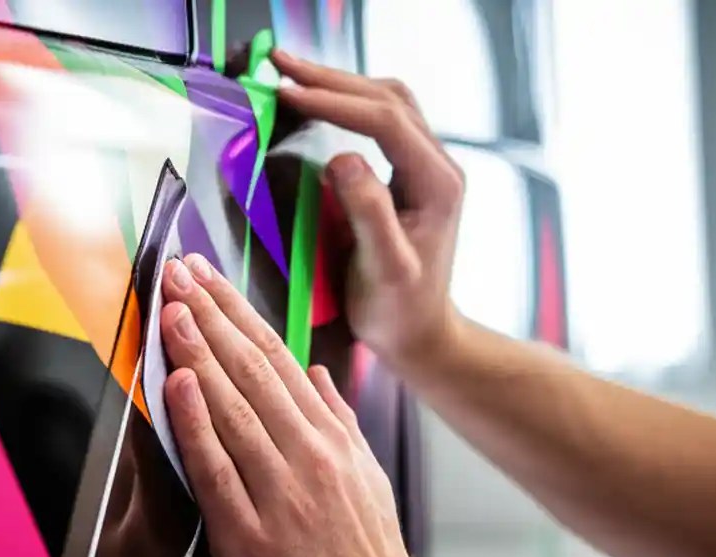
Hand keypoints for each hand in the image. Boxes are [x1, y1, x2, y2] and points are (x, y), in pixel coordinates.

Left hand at [157, 254, 436, 556]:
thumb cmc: (367, 554)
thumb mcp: (366, 475)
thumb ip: (339, 420)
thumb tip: (320, 374)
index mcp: (328, 436)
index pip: (276, 357)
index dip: (236, 312)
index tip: (207, 278)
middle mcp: (304, 452)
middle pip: (250, 369)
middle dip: (210, 315)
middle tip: (177, 273)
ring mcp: (277, 490)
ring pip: (233, 407)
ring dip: (198, 353)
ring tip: (172, 309)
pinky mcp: (248, 533)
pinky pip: (216, 469)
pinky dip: (196, 423)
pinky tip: (178, 385)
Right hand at [273, 50, 467, 374]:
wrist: (420, 333)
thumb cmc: (400, 310)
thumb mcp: (385, 269)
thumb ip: (368, 213)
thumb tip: (340, 159)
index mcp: (437, 183)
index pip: (385, 120)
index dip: (336, 102)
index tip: (288, 94)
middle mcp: (437, 165)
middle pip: (386, 98)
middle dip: (331, 79)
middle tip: (279, 65)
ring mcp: (423, 166)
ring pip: (385, 101)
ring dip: (338, 83)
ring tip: (290, 73)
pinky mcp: (406, 173)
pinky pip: (379, 120)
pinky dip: (345, 102)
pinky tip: (316, 99)